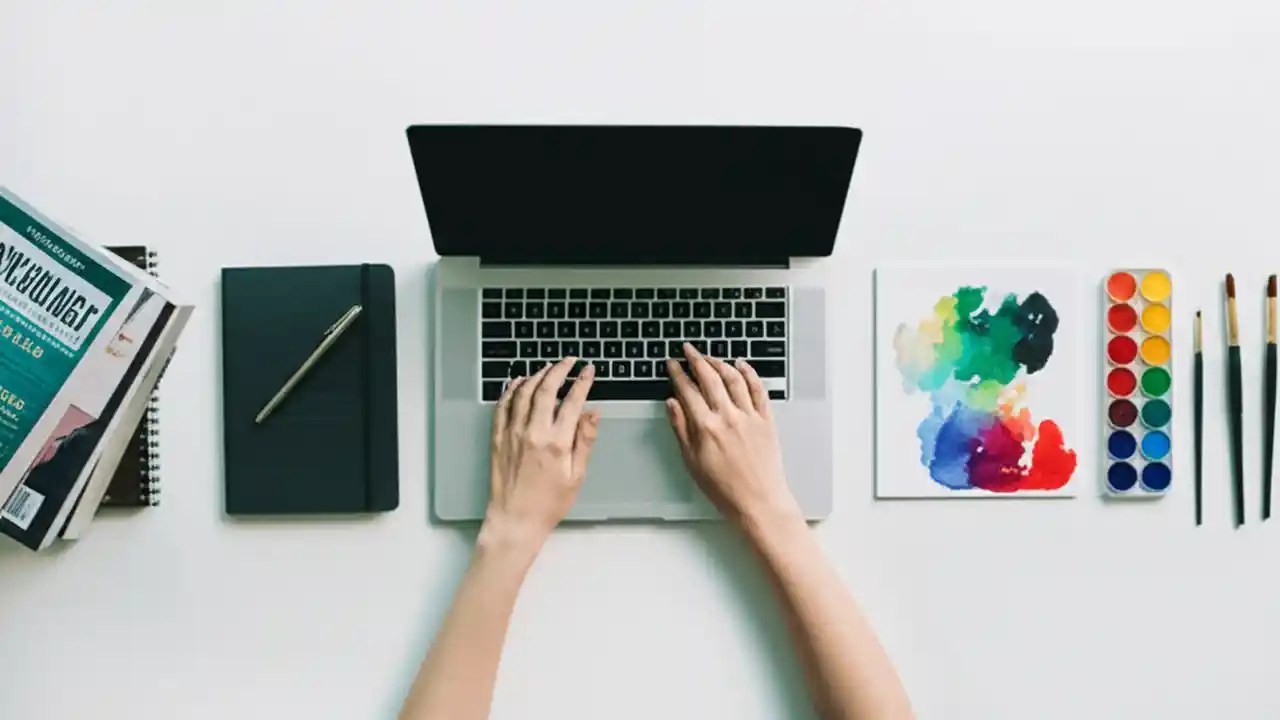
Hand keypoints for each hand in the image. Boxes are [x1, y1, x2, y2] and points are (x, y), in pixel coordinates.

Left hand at [481, 358, 599, 556]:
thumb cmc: (548, 504)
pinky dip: (510, 390)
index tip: (588, 370)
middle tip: (568, 361)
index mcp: (556, 442)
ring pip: (522, 392)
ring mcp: (512, 433)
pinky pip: (502, 406)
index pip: (572, 401)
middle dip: (559, 370)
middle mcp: (532, 433)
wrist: (515, 520)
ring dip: (536, 375)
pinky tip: (517, 383)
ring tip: (547, 369)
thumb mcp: (576, 475)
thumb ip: (584, 441)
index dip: (582, 381)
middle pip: (545, 389)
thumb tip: (592, 413)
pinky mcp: (497, 438)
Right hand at [665, 343, 801, 529]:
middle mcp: (728, 417)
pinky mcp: (766, 420)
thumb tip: (672, 404)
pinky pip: (758, 389)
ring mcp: (749, 416)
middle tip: (688, 350)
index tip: (672, 364)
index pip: (687, 391)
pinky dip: (749, 373)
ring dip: (720, 363)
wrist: (758, 501)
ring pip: (733, 378)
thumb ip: (681, 429)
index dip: (677, 374)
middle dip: (696, 359)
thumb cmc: (724, 488)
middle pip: (710, 377)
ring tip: (710, 357)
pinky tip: (742, 365)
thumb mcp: (692, 461)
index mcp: (706, 427)